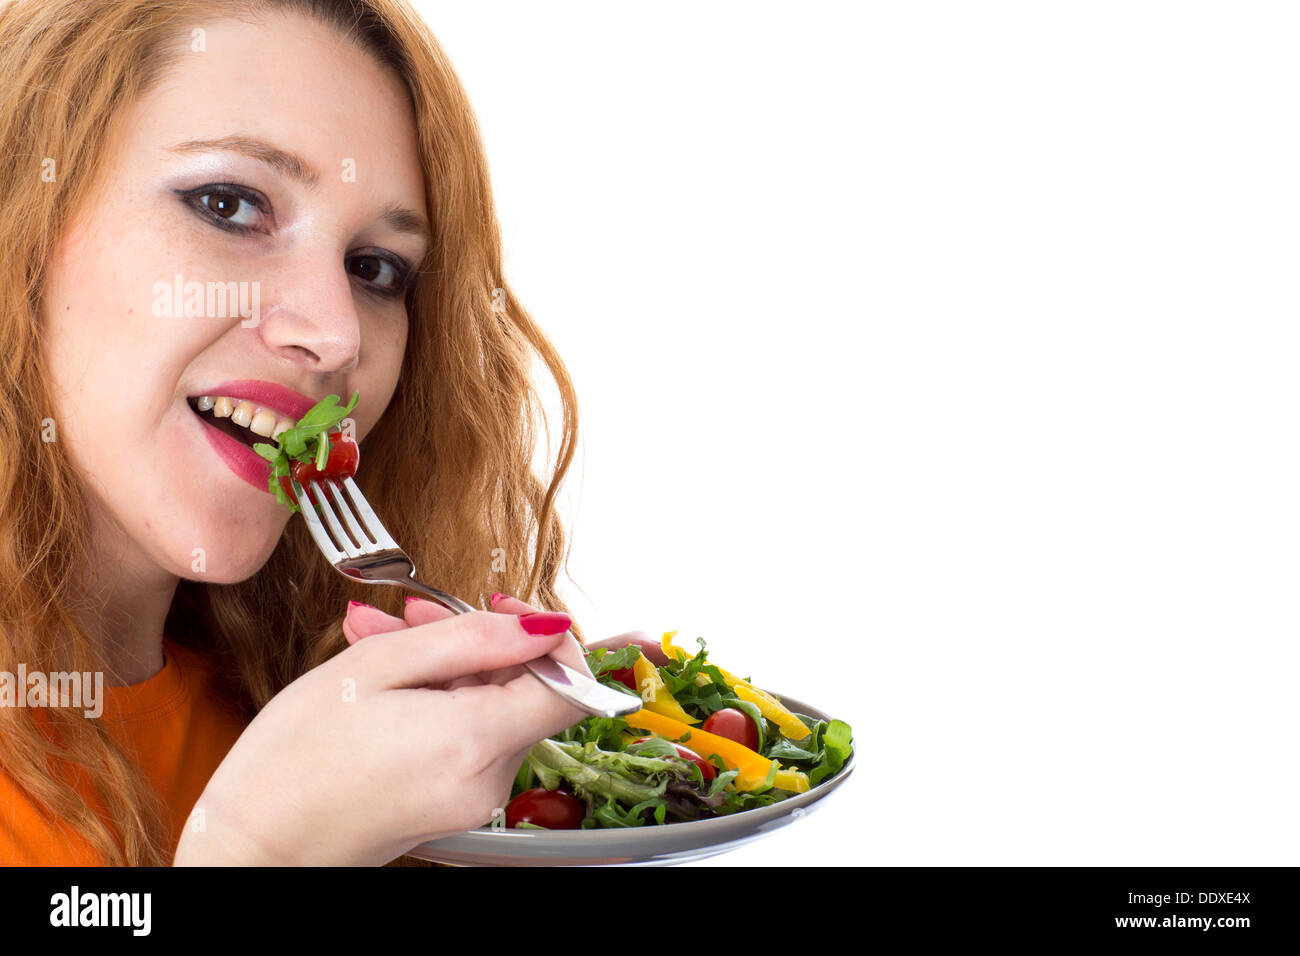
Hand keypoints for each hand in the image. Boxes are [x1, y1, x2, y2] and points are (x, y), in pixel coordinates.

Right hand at [173, 601, 589, 865]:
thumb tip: (542, 624)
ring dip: (448, 665)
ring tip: (380, 642)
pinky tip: (386, 684)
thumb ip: (472, 638)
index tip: (501, 607)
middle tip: (412, 615)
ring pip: (493, 706)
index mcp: (475, 742)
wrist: (254, 843)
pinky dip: (439, 698)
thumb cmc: (295, 758)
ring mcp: (475, 797)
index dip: (548, 634)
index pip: (572, 685)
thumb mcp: (378, 665)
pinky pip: (469, 734)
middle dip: (477, 640)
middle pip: (525, 689)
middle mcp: (489, 779)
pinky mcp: (456, 803)